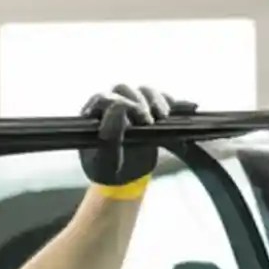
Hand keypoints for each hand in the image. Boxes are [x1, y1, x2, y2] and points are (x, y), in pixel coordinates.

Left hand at [78, 84, 196, 189]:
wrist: (126, 178)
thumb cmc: (109, 171)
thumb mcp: (105, 161)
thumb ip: (109, 136)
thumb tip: (121, 106)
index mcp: (93, 116)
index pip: (103, 99)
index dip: (121, 105)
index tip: (138, 121)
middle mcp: (110, 106)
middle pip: (123, 89)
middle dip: (139, 102)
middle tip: (149, 121)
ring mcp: (131, 105)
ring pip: (143, 90)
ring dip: (155, 99)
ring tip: (163, 117)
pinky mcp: (149, 109)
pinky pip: (160, 97)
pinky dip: (169, 101)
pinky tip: (175, 112)